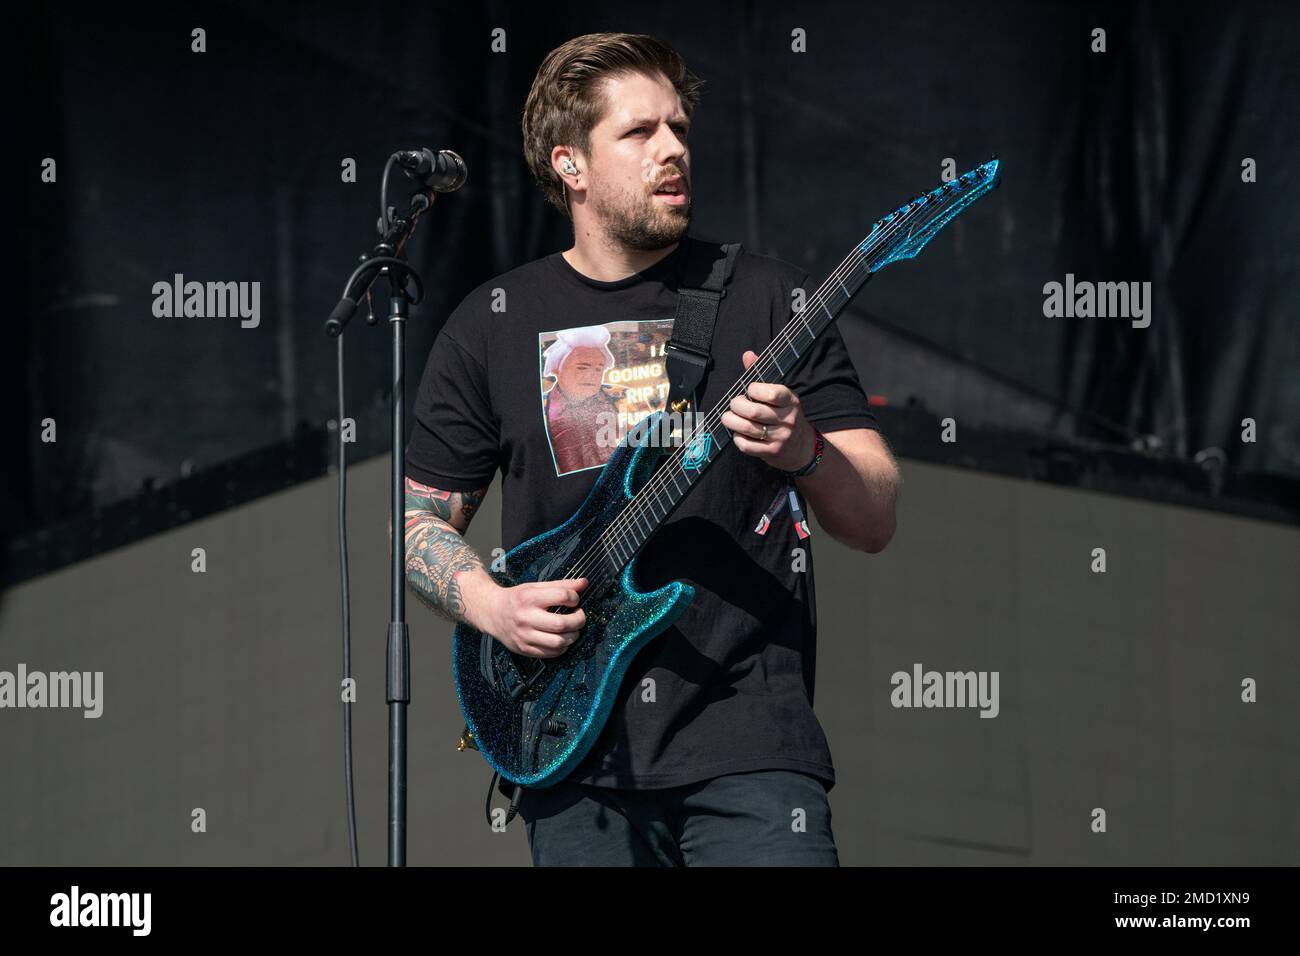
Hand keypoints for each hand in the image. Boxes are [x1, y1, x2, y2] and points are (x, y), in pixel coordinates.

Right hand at [478, 576, 588, 658]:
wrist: (492, 612)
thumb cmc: (517, 598)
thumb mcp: (536, 587)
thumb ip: (561, 585)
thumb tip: (584, 583)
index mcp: (529, 598)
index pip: (562, 597)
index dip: (574, 598)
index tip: (574, 600)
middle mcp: (526, 618)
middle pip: (562, 623)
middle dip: (578, 620)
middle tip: (580, 616)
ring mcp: (524, 636)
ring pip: (559, 642)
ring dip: (573, 636)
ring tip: (573, 630)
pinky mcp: (524, 649)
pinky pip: (551, 653)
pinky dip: (562, 647)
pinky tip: (561, 639)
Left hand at [720, 350, 815, 471]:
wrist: (803, 448)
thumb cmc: (785, 415)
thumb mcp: (780, 395)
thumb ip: (762, 374)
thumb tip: (747, 354)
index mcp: (790, 400)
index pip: (771, 393)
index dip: (753, 390)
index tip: (749, 391)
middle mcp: (788, 419)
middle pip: (753, 411)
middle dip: (736, 406)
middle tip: (733, 405)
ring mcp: (780, 437)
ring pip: (747, 428)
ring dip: (731, 421)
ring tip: (728, 418)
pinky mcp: (772, 452)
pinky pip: (747, 445)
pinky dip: (737, 438)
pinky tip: (738, 434)